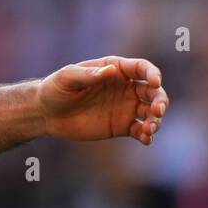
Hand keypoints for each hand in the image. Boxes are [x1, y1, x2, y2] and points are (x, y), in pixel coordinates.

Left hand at [38, 55, 168, 144]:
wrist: (46, 113)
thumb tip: (112, 70)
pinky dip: (147, 135)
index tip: (155, 82)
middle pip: (153, 92)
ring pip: (151, 112)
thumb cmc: (55, 89)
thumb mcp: (68, 78)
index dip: (152, 73)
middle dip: (160, 100)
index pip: (141, 68)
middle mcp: (125, 88)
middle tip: (157, 110)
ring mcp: (125, 107)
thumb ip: (89, 75)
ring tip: (149, 128)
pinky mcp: (122, 126)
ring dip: (156, 120)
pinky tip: (145, 139)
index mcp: (114, 69)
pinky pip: (141, 130)